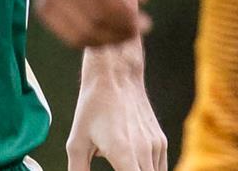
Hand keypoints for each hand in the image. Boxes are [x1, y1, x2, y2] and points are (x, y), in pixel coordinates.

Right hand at [36, 0, 149, 47]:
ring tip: (125, 36)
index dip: (126, 17)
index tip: (148, 24)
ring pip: (81, 34)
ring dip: (108, 41)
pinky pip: (70, 38)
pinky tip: (108, 37)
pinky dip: (92, 43)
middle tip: (137, 32)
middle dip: (120, 32)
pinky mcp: (43, 9)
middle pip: (92, 19)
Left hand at [68, 46, 166, 170]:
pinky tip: (135, 168)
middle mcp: (144, 152)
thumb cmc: (93, 107)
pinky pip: (159, 167)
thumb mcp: (77, 142)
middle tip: (118, 170)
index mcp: (123, 155)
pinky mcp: (160, 140)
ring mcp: (155, 145)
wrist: (115, 76)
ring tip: (123, 166)